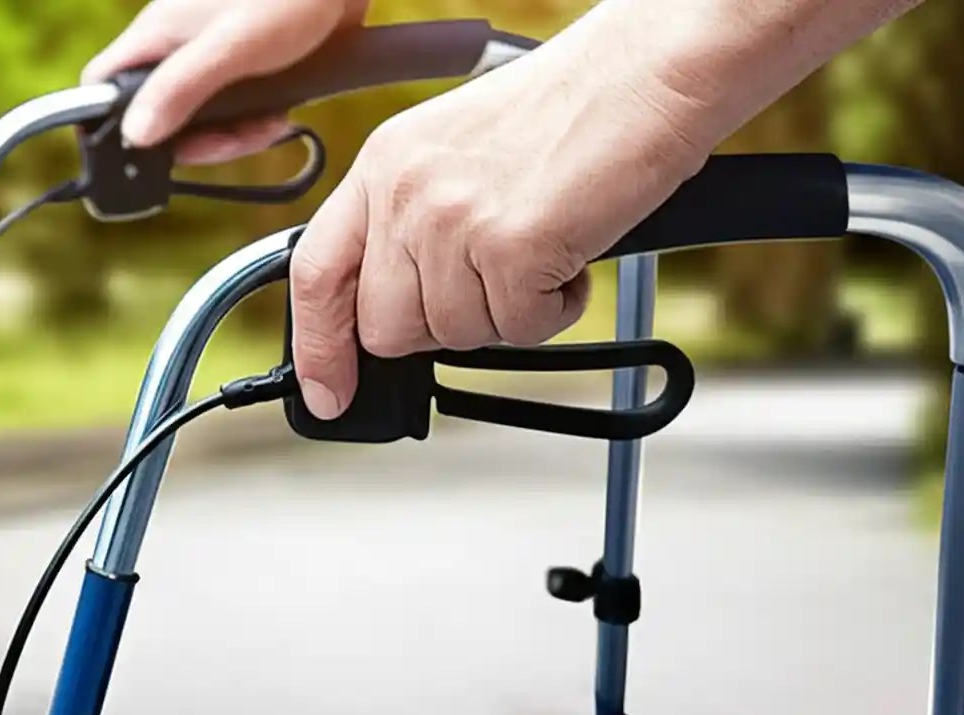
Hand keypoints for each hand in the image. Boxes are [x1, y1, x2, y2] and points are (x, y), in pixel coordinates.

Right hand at [81, 0, 368, 162]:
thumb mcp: (230, 48)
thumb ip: (180, 89)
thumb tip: (134, 134)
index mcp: (157, 35)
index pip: (102, 85)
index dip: (108, 126)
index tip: (143, 161)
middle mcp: (177, 45)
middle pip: (161, 113)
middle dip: (197, 140)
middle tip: (234, 144)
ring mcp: (213, 53)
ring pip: (205, 115)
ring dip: (236, 133)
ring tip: (270, 126)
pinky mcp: (248, 61)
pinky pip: (240, 106)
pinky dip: (258, 119)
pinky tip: (283, 115)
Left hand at [288, 11, 713, 419]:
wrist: (646, 72)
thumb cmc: (570, 109)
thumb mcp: (453, 152)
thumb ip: (410, 221)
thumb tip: (394, 301)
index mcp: (384, 164)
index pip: (317, 272)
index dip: (317, 345)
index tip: (327, 392)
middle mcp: (406, 192)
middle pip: (386, 327)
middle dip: (441, 326)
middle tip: (493, 282)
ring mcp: (453, 221)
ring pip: (458, 335)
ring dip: (509, 310)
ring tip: (542, 245)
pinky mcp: (510, 248)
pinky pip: (521, 329)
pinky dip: (556, 306)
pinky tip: (570, 251)